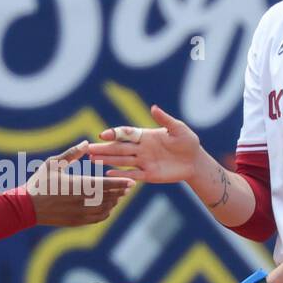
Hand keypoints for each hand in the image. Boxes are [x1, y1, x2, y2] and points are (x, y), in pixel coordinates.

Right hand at [25, 140, 132, 225]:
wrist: (26, 206)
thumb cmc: (39, 182)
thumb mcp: (53, 163)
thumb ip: (72, 153)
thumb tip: (86, 143)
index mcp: (78, 185)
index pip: (107, 185)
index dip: (121, 183)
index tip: (131, 182)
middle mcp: (82, 201)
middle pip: (109, 197)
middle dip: (120, 192)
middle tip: (128, 187)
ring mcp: (80, 213)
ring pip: (105, 209)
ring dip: (113, 202)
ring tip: (118, 196)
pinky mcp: (76, 222)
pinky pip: (97, 218)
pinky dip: (105, 213)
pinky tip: (107, 207)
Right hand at [87, 104, 201, 182]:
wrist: (195, 161)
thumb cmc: (188, 142)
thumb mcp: (179, 129)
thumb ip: (165, 120)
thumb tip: (153, 107)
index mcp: (146, 136)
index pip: (126, 134)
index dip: (114, 134)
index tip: (103, 135)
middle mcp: (141, 149)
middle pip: (119, 148)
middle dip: (103, 148)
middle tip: (88, 149)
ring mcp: (144, 162)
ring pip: (122, 161)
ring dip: (107, 160)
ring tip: (92, 159)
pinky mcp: (149, 175)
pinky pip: (132, 175)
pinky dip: (121, 175)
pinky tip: (108, 174)